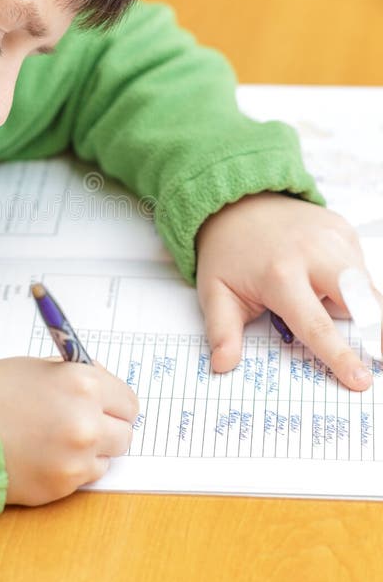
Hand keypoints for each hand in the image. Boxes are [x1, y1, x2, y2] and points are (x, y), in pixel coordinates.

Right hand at [0, 357, 138, 505]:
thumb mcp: (38, 368)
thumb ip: (76, 377)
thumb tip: (103, 386)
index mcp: (84, 383)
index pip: (128, 402)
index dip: (115, 404)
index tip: (105, 406)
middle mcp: (87, 421)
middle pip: (125, 433)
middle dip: (107, 428)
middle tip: (83, 424)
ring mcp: (77, 457)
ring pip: (108, 457)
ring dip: (92, 450)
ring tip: (58, 441)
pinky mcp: (63, 485)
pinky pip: (85, 477)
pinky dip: (73, 468)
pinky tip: (45, 456)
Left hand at [196, 192, 382, 390]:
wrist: (237, 202)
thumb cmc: (227, 252)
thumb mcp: (215, 291)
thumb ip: (222, 331)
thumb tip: (222, 365)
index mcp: (280, 275)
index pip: (316, 326)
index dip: (339, 356)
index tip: (360, 379)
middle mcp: (313, 253)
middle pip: (359, 301)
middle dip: (372, 325)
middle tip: (376, 351)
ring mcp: (333, 237)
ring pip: (363, 286)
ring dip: (350, 301)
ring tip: (313, 294)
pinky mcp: (344, 228)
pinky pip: (358, 267)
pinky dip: (346, 280)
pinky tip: (319, 273)